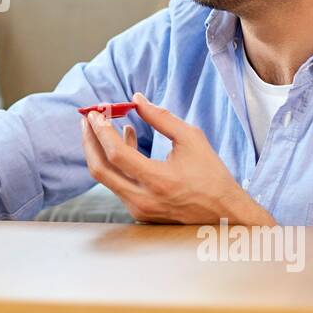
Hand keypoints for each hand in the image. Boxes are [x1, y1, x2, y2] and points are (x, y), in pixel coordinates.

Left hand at [80, 92, 264, 224]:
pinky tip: (127, 144)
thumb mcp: (191, 139)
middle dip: (89, 141)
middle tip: (88, 119)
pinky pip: (118, 185)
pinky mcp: (139, 214)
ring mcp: (139, 210)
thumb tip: (136, 99)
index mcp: (158, 181)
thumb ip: (161, 118)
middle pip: (99, 170)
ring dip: (102, 150)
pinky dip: (115, 163)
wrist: (224, 213)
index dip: (101, 131)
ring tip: (108, 125)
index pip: (116, 154)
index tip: (95, 113)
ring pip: (106, 178)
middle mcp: (143, 200)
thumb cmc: (211, 174)